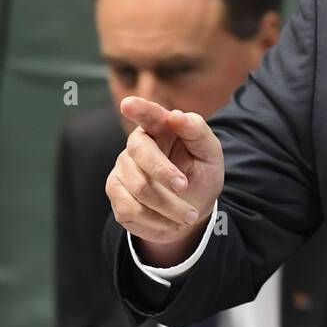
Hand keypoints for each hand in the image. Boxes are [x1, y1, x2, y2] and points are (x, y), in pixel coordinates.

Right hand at [105, 97, 224, 264]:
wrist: (193, 211)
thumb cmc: (202, 174)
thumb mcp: (210, 154)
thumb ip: (197, 132)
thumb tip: (177, 116)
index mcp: (161, 128)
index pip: (149, 115)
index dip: (139, 109)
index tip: (129, 104)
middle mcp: (137, 145)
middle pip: (140, 152)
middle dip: (164, 172)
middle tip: (185, 186)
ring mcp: (122, 169)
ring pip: (140, 187)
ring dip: (170, 206)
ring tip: (190, 215)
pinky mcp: (116, 194)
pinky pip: (132, 209)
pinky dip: (158, 220)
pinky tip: (172, 222)